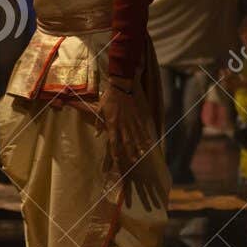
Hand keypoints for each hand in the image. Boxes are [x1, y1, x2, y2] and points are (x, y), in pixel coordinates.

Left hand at [100, 84, 164, 210]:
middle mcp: (122, 124)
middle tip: (134, 161)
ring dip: (139, 146)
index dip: (115, 151)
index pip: (113, 141)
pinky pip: (141, 128)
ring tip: (142, 154)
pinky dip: (145, 136)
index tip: (118, 160)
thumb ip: (98, 123)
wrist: (120, 86)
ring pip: (136, 136)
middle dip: (130, 152)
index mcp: (112, 123)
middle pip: (127, 141)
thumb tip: (97, 134)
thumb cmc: (108, 98)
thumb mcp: (100, 109)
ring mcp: (131, 120)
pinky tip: (149, 142)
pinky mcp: (137, 116)